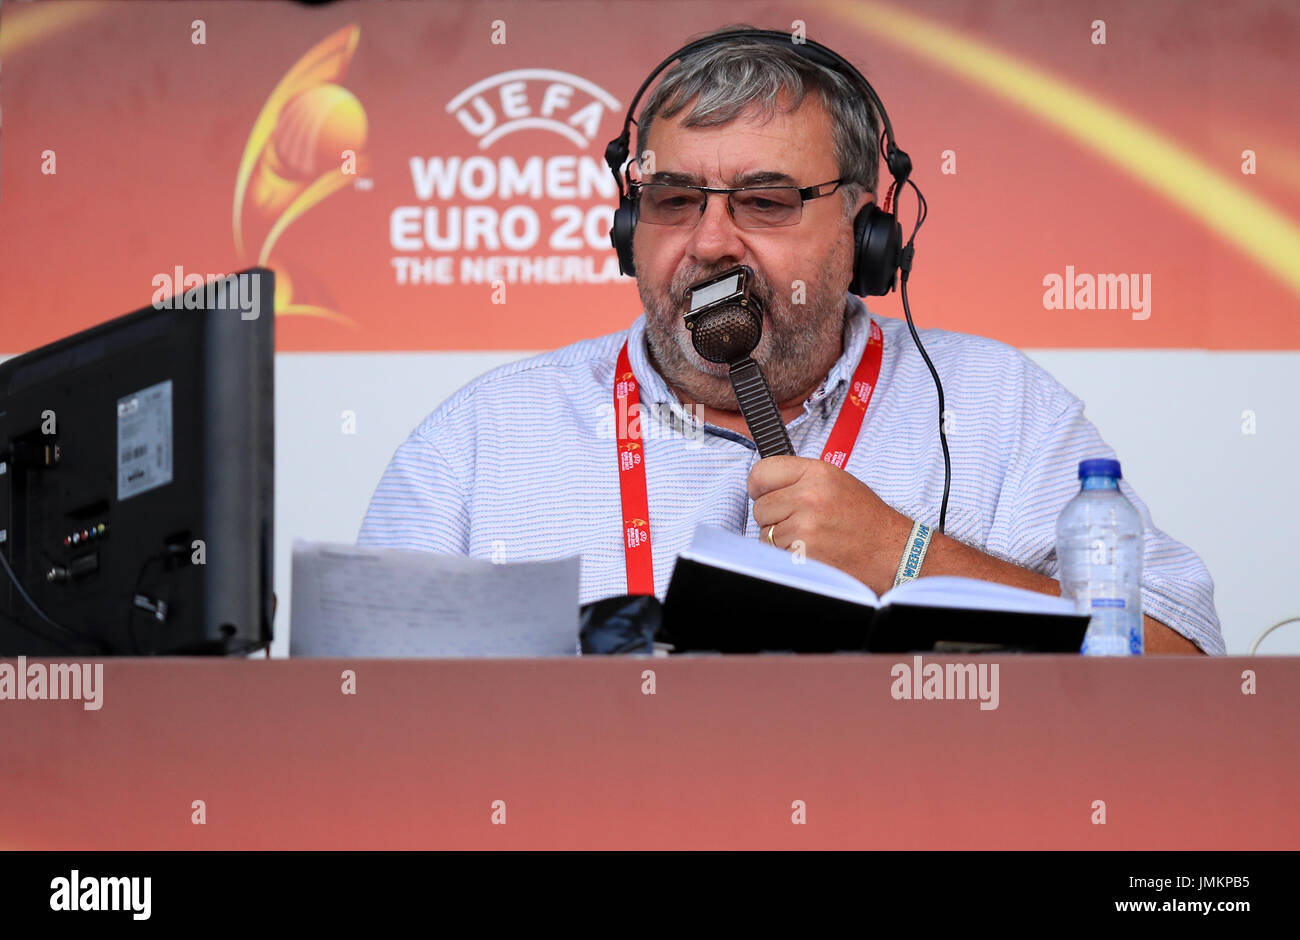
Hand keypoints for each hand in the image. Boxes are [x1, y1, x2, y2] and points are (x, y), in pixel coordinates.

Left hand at [748, 455, 912, 595]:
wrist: (892, 553)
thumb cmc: (865, 519)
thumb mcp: (836, 481)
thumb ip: (799, 478)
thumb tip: (761, 483)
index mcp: (816, 473)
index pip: (760, 473)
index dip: (760, 487)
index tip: (767, 494)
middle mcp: (809, 497)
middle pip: (759, 508)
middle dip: (774, 517)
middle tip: (802, 522)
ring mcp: (805, 528)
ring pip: (765, 534)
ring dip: (781, 540)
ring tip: (812, 538)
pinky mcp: (803, 555)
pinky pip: (775, 554)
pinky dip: (787, 556)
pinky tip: (812, 552)